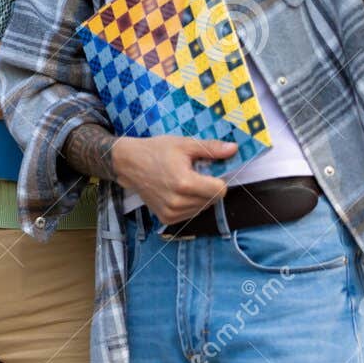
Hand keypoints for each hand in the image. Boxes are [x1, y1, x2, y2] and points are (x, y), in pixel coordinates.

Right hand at [111, 136, 237, 225]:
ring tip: (184, 182)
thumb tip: (234, 149)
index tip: (206, 171)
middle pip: (213, 200)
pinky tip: (178, 192)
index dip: (218, 179)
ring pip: (203, 208)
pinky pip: (190, 214)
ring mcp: (171, 212)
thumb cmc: (156, 150)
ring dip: (200, 197)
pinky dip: (190, 204)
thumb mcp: (184, 144)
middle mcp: (178, 202)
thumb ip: (211, 149)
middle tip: (193, 174)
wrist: (129, 163)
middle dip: (209, 187)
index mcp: (185, 183)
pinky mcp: (166, 218)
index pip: (220, 191)